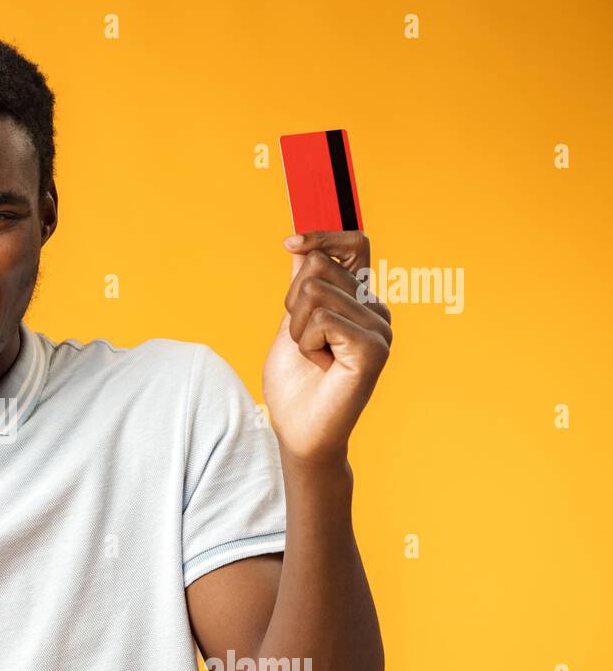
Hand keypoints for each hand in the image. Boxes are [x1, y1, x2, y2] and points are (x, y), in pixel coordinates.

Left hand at [262, 231, 391, 465]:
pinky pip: (322, 318)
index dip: (323, 236)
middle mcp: (377, 309)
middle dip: (292, 303)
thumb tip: (301, 246)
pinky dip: (307, 343)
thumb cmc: (295, 385)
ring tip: (314, 357)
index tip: (291, 243)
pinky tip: (322, 366)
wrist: (300, 433)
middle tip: (305, 341)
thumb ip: (302, 287)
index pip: (354, 245)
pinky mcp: (373, 348)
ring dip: (298, 328)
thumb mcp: (292, 326)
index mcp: (360, 301)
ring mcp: (380, 328)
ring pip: (314, 292)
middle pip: (319, 266)